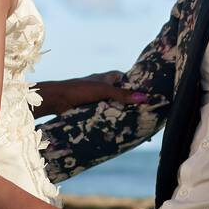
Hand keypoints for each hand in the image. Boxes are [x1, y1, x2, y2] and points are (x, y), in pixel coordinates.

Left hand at [33, 71, 151, 116]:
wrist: (57, 100)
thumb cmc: (80, 89)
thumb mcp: (104, 90)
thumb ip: (122, 95)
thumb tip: (144, 98)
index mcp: (110, 78)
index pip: (129, 81)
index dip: (139, 88)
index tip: (151, 98)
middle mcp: (106, 88)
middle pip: (124, 96)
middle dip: (133, 105)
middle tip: (148, 117)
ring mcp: (100, 100)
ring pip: (116, 107)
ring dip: (123, 115)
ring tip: (139, 126)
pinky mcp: (94, 111)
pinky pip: (107, 116)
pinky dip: (113, 121)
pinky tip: (122, 130)